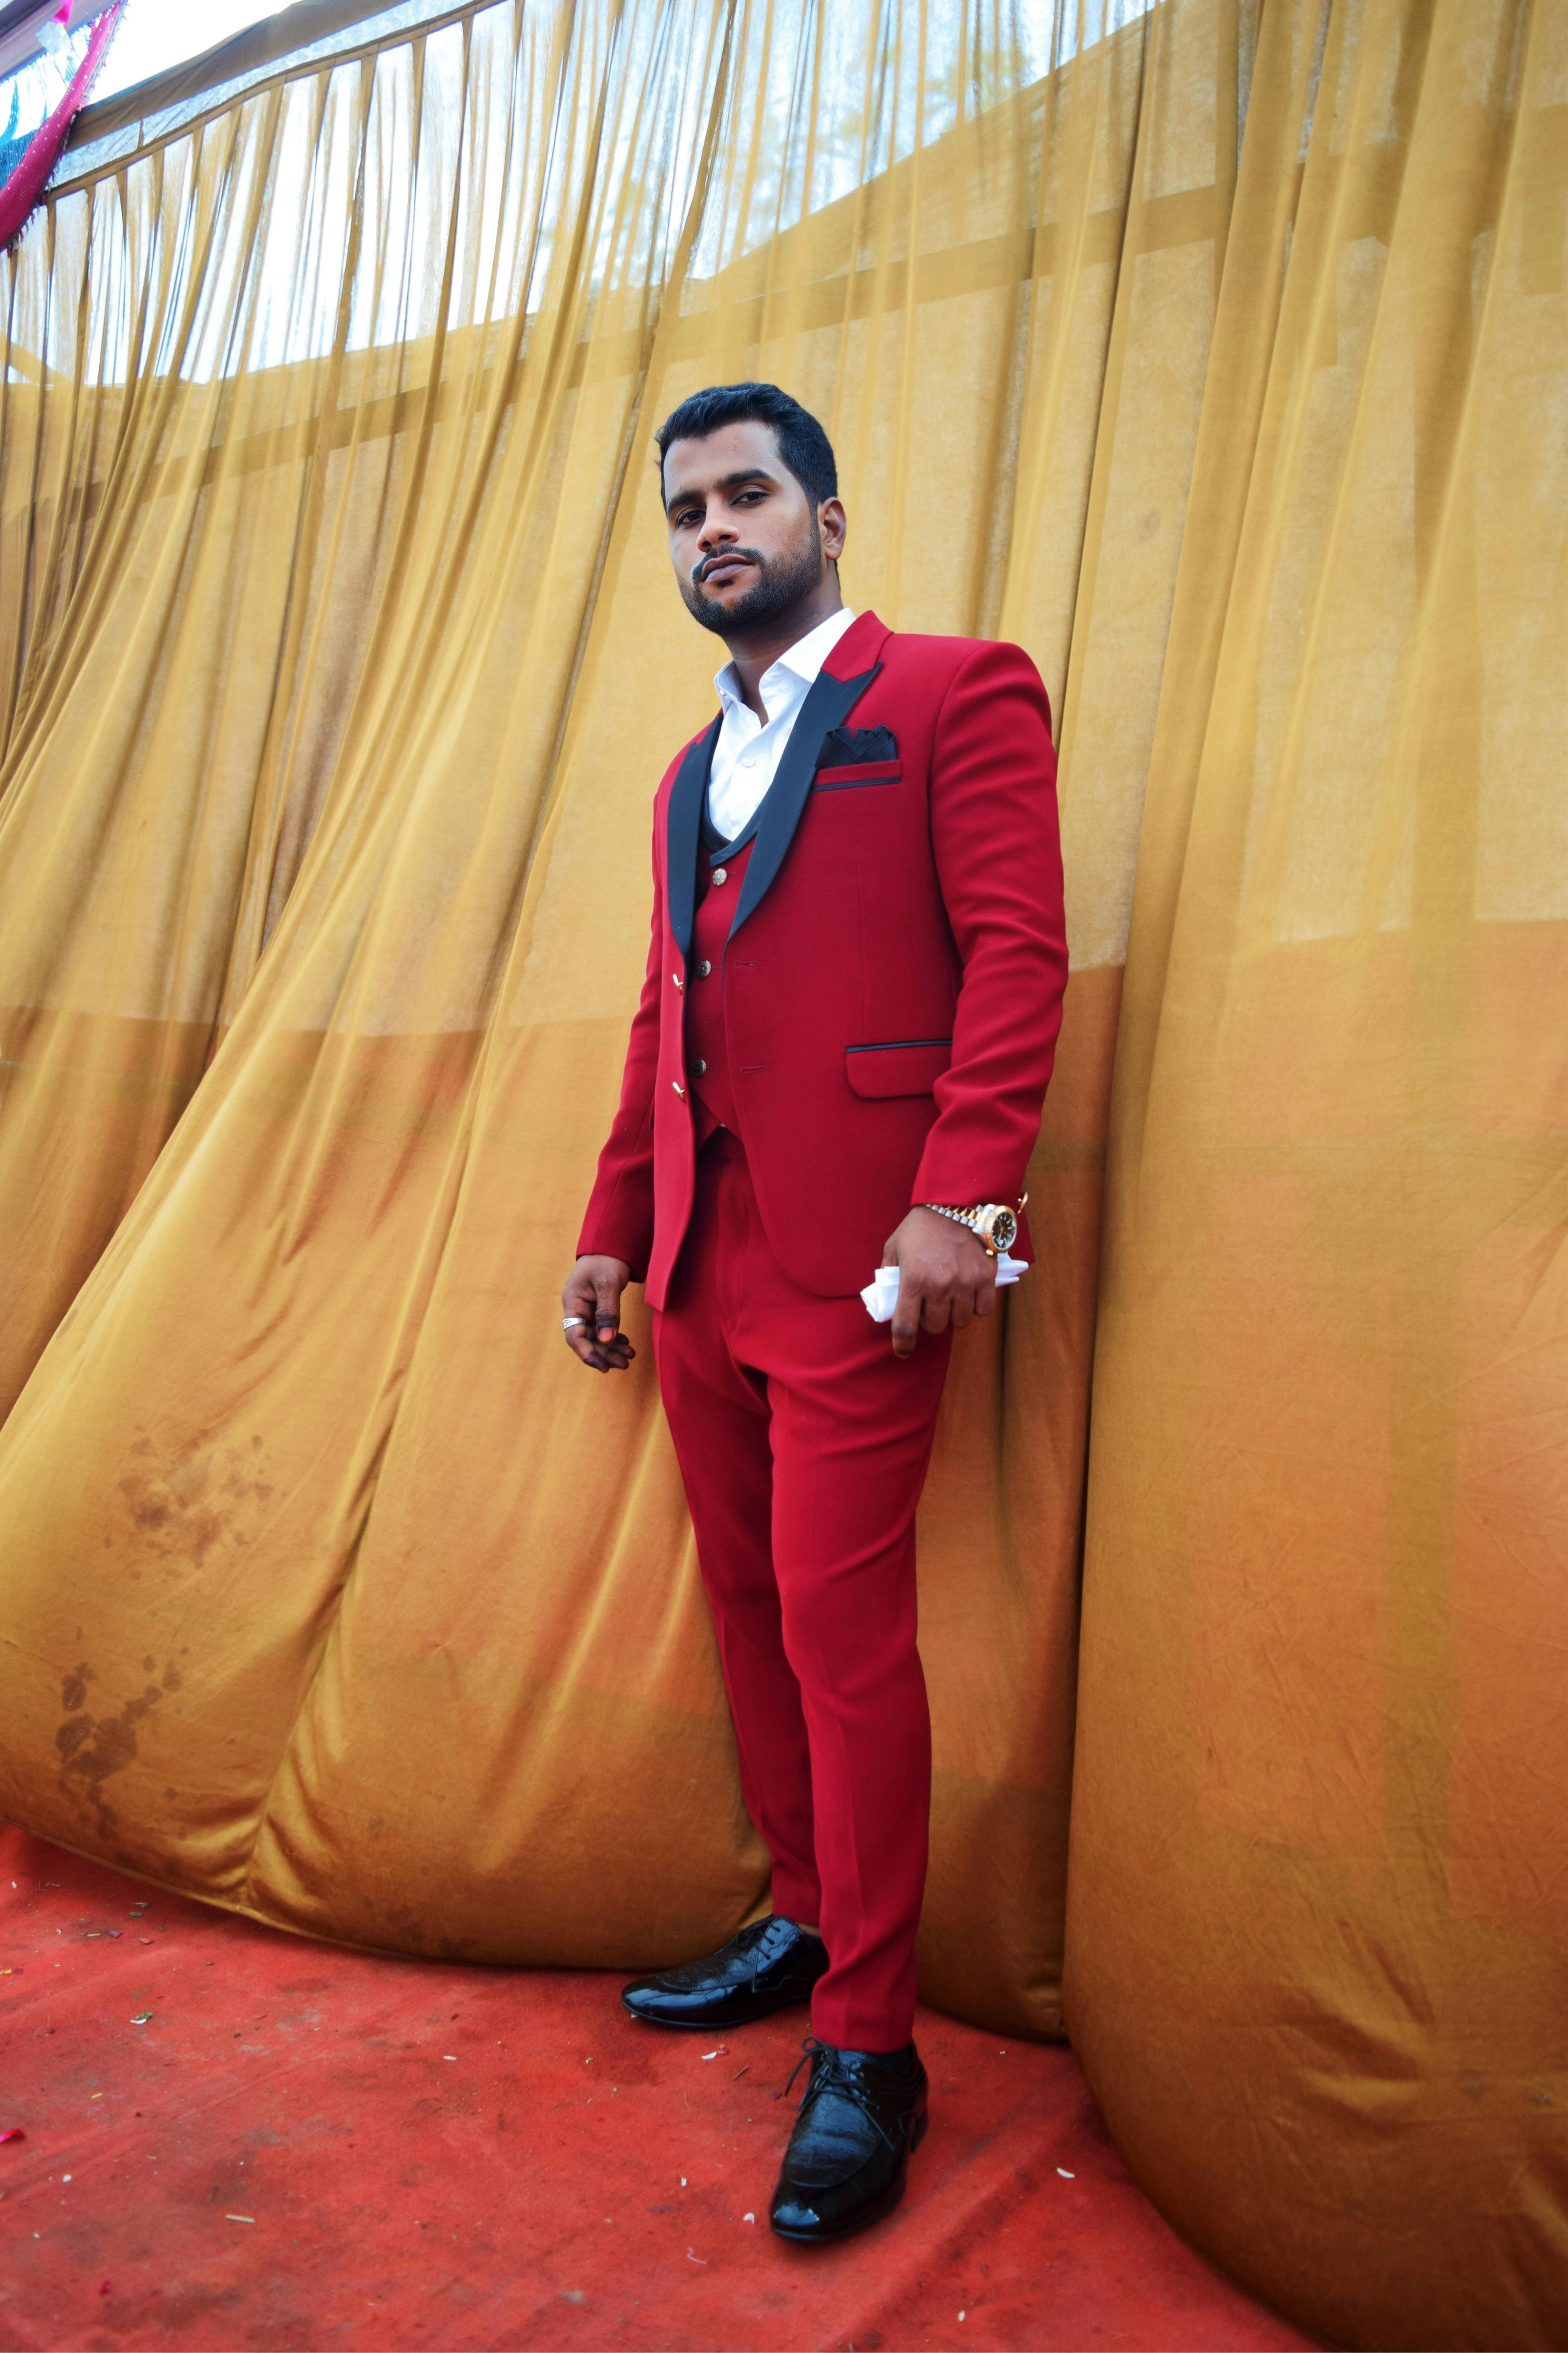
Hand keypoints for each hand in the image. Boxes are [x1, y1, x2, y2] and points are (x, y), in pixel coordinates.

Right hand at [562, 1255, 635, 1372]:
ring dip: (611, 1349)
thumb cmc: (606, 1261)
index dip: (587, 1353)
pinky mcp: (598, 1310)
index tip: (602, 1366)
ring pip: (597, 1337)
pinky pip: (604, 1330)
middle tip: (624, 1364)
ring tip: (629, 1357)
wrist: (611, 1246)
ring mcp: (588, 1311)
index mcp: (573, 1303)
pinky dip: (615, 1339)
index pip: (574, 1335)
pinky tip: (626, 1344)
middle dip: (605, 1354)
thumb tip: (607, 1341)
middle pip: (587, 1340)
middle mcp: (578, 1310)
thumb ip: (607, 1312)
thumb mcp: (608, 1284)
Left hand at [882, 1207, 995, 1359]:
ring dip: (953, 1315)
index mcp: (913, 1281)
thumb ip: (889, 1272)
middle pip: (936, 1327)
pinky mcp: (986, 1278)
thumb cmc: (921, 1225)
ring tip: (950, 1299)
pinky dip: (976, 1307)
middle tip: (930, 1306)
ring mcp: (965, 1283)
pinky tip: (969, 1294)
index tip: (903, 1351)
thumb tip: (888, 1296)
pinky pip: (983, 1310)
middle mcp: (940, 1286)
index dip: (903, 1344)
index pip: (906, 1326)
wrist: (955, 1202)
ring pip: (960, 1322)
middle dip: (930, 1320)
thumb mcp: (895, 1246)